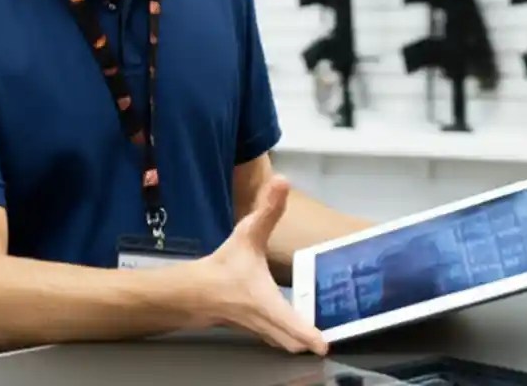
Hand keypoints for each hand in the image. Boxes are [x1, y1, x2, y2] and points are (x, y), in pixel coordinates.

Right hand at [195, 175, 327, 355]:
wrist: (194, 290)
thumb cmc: (223, 266)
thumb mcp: (247, 234)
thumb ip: (268, 209)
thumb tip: (282, 181)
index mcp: (265, 301)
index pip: (290, 324)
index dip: (308, 335)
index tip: (324, 346)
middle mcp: (265, 321)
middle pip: (293, 343)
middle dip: (312, 342)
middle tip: (333, 333)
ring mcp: (261, 331)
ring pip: (286, 345)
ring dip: (303, 341)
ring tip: (321, 332)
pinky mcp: (258, 332)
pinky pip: (279, 341)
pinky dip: (291, 338)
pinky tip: (300, 328)